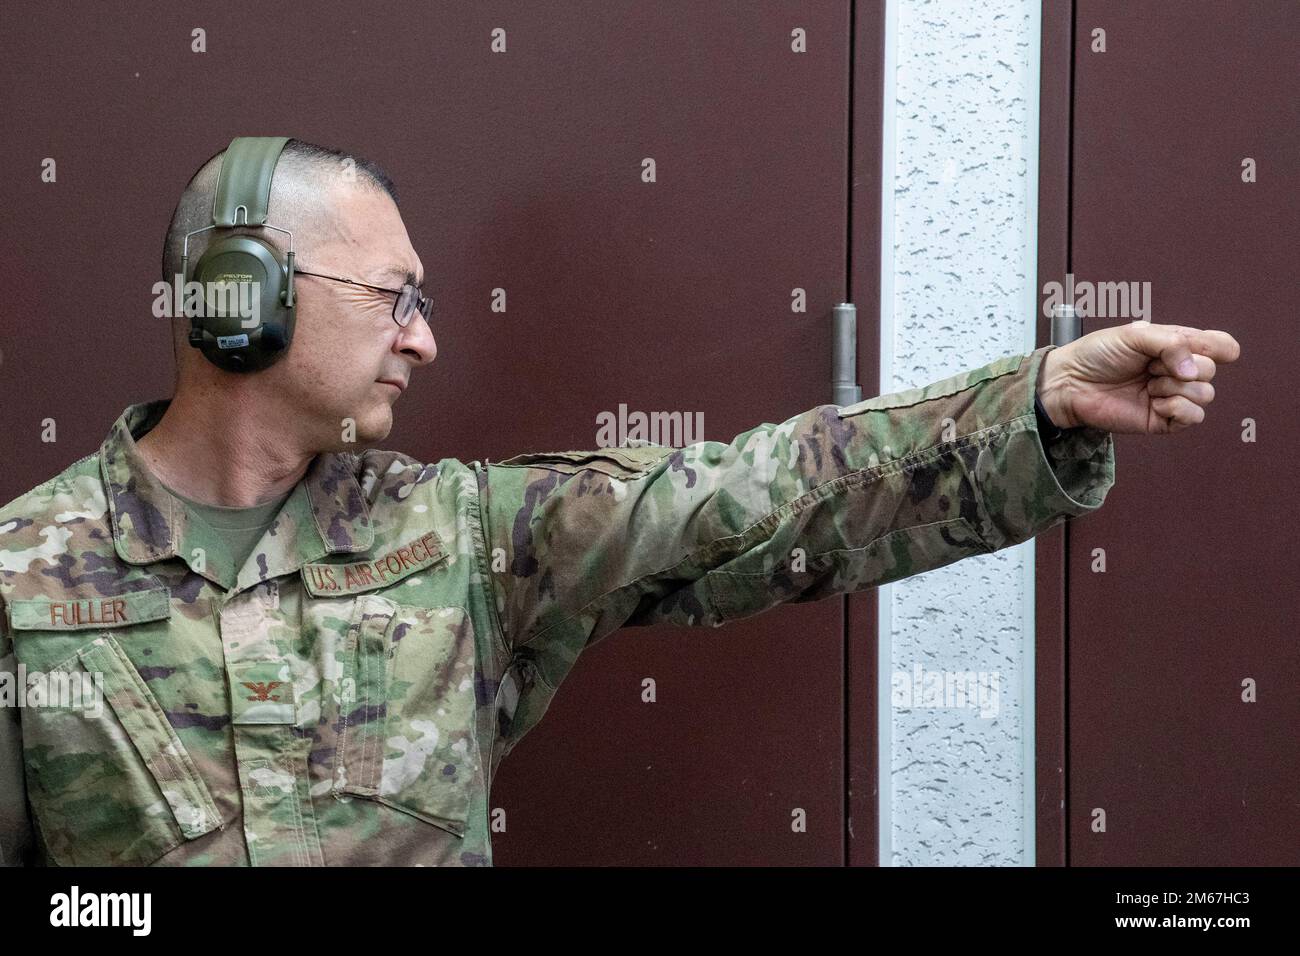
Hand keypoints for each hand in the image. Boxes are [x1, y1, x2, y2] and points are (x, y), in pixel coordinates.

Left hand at [1036, 322, 1240, 434]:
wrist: (1070, 383)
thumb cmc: (1097, 354)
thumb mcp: (1135, 335)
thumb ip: (1171, 343)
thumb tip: (1194, 371)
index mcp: (1175, 346)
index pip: (1219, 345)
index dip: (1221, 347)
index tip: (1203, 347)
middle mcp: (1177, 371)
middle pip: (1211, 370)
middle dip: (1182, 366)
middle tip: (1149, 366)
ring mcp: (1171, 396)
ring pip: (1206, 394)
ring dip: (1176, 387)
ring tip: (1148, 385)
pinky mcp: (1163, 420)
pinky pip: (1193, 417)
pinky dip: (1178, 408)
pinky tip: (1156, 402)